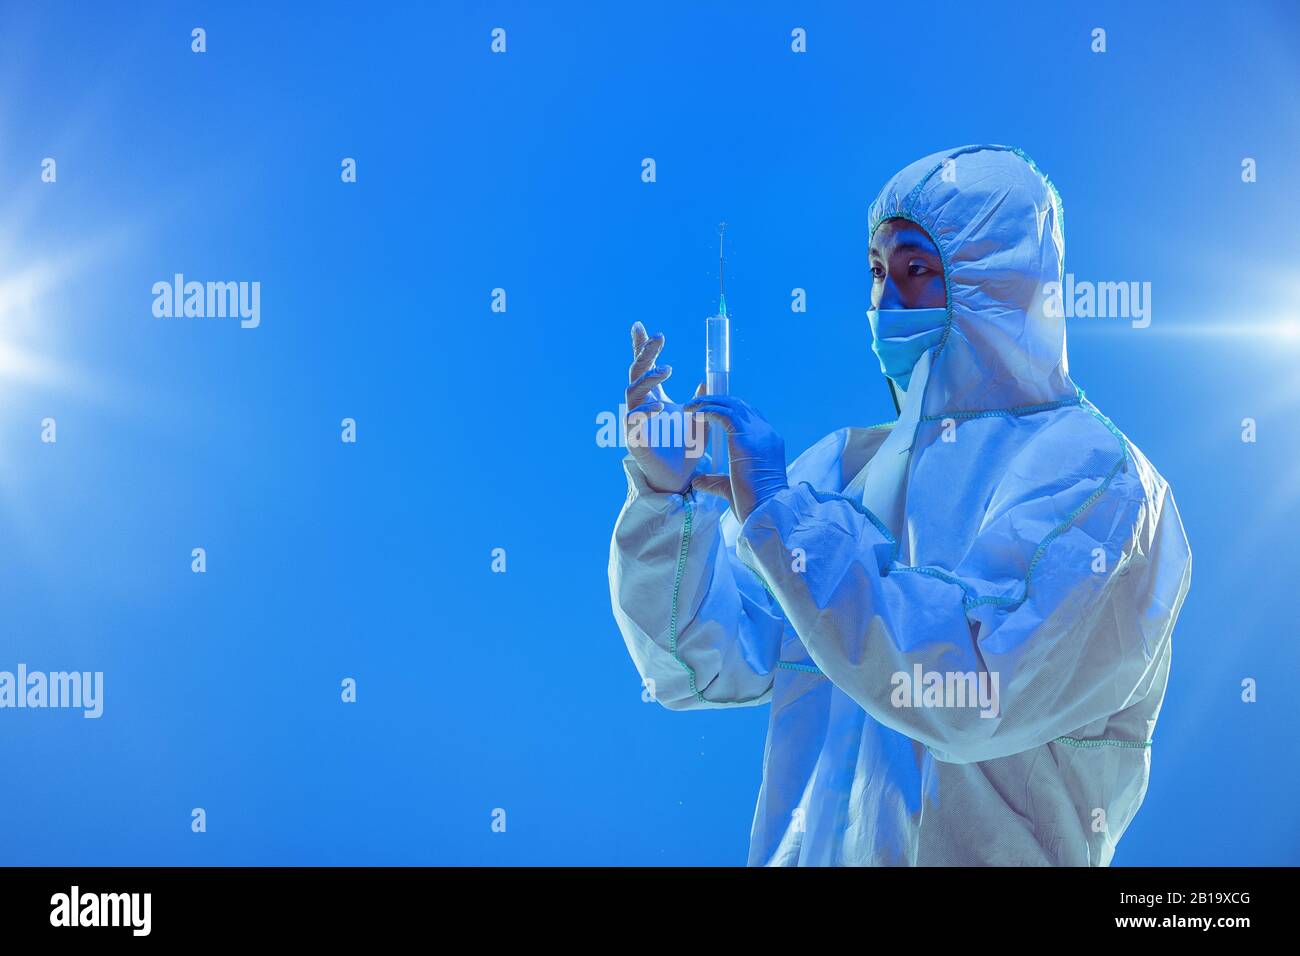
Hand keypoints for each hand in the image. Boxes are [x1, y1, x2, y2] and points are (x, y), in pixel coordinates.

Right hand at [624, 322, 707, 492]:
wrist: (683, 476)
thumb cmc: (688, 447)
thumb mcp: (699, 416)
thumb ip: (701, 397)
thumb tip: (708, 378)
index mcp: (654, 396)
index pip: (645, 366)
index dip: (641, 346)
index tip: (639, 324)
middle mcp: (641, 405)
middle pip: (636, 371)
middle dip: (645, 352)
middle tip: (658, 338)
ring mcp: (635, 420)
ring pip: (632, 391)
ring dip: (649, 378)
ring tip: (667, 371)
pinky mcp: (633, 438)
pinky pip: (633, 419)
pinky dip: (645, 411)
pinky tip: (659, 407)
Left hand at [683, 394, 788, 523]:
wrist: (765, 512)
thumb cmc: (753, 505)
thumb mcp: (732, 488)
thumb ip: (715, 481)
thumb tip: (698, 481)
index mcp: (768, 444)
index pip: (749, 417)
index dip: (729, 410)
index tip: (709, 411)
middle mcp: (766, 434)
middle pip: (741, 406)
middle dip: (718, 401)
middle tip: (696, 403)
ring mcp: (759, 434)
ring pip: (733, 405)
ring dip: (709, 402)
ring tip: (690, 406)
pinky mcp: (746, 439)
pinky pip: (725, 414)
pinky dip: (709, 410)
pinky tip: (695, 413)